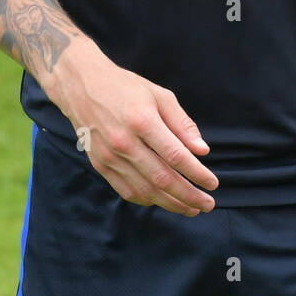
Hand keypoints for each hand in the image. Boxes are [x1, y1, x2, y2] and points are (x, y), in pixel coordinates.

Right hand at [51, 46, 218, 216]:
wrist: (82, 86)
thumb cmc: (126, 88)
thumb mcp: (159, 96)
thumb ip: (182, 124)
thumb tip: (202, 151)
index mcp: (142, 121)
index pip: (176, 156)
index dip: (197, 173)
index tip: (213, 184)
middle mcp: (124, 142)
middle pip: (162, 179)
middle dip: (189, 196)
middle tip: (207, 205)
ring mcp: (110, 156)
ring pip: (145, 190)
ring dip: (171, 204)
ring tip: (190, 209)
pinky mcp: (100, 165)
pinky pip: (127, 191)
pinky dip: (147, 200)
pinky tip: (163, 201)